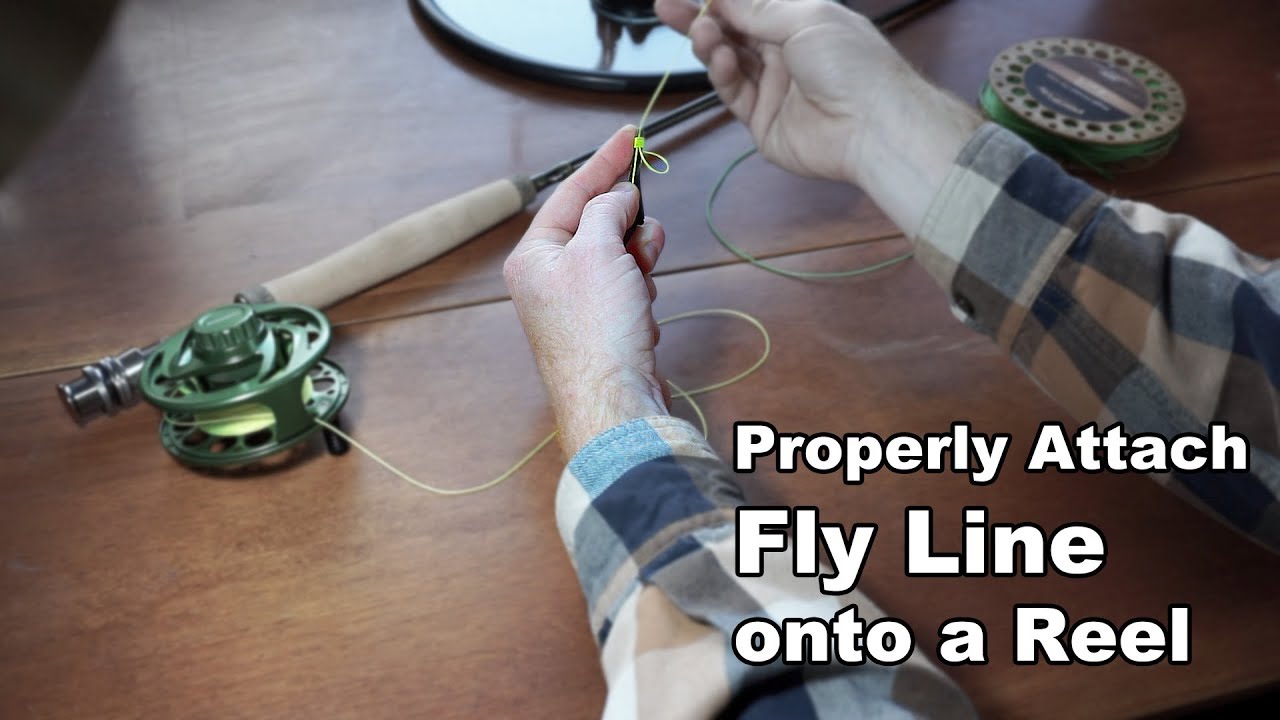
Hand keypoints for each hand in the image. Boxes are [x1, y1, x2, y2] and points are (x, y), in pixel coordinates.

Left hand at [505, 126, 668, 456]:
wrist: (613, 400)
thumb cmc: (595, 332)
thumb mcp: (599, 251)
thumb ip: (608, 211)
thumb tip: (619, 196)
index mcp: (533, 256)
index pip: (572, 193)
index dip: (604, 162)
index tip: (629, 135)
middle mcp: (548, 278)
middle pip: (599, 225)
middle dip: (629, 228)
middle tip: (643, 239)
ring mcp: (575, 305)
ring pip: (620, 257)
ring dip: (639, 265)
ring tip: (641, 286)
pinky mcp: (602, 326)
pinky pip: (630, 290)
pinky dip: (642, 295)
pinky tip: (641, 316)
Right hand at [657, 0, 911, 183]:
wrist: (872, 126)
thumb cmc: (852, 63)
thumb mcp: (805, 18)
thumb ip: (758, 10)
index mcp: (801, 22)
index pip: (750, 7)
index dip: (719, 0)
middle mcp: (786, 53)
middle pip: (733, 32)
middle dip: (700, 19)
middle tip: (665, 7)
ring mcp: (774, 88)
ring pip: (729, 62)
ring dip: (711, 44)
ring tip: (703, 33)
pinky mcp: (763, 121)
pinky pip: (734, 94)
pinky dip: (723, 75)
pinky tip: (720, 58)